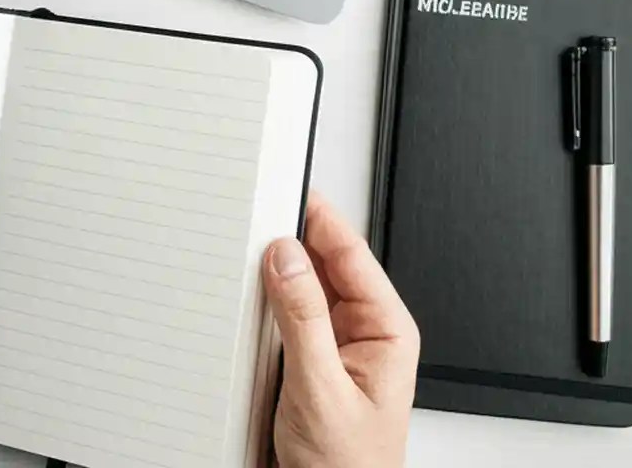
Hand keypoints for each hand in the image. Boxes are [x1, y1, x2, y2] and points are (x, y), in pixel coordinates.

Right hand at [263, 193, 420, 467]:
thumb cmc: (346, 467)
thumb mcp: (321, 387)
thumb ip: (303, 318)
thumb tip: (287, 259)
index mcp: (387, 330)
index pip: (352, 254)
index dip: (320, 218)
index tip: (289, 192)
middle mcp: (362, 331)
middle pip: (323, 264)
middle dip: (290, 243)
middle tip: (255, 219)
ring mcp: (332, 343)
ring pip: (300, 287)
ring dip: (274, 274)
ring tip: (246, 255)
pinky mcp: (305, 358)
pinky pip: (283, 315)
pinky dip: (263, 303)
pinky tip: (244, 296)